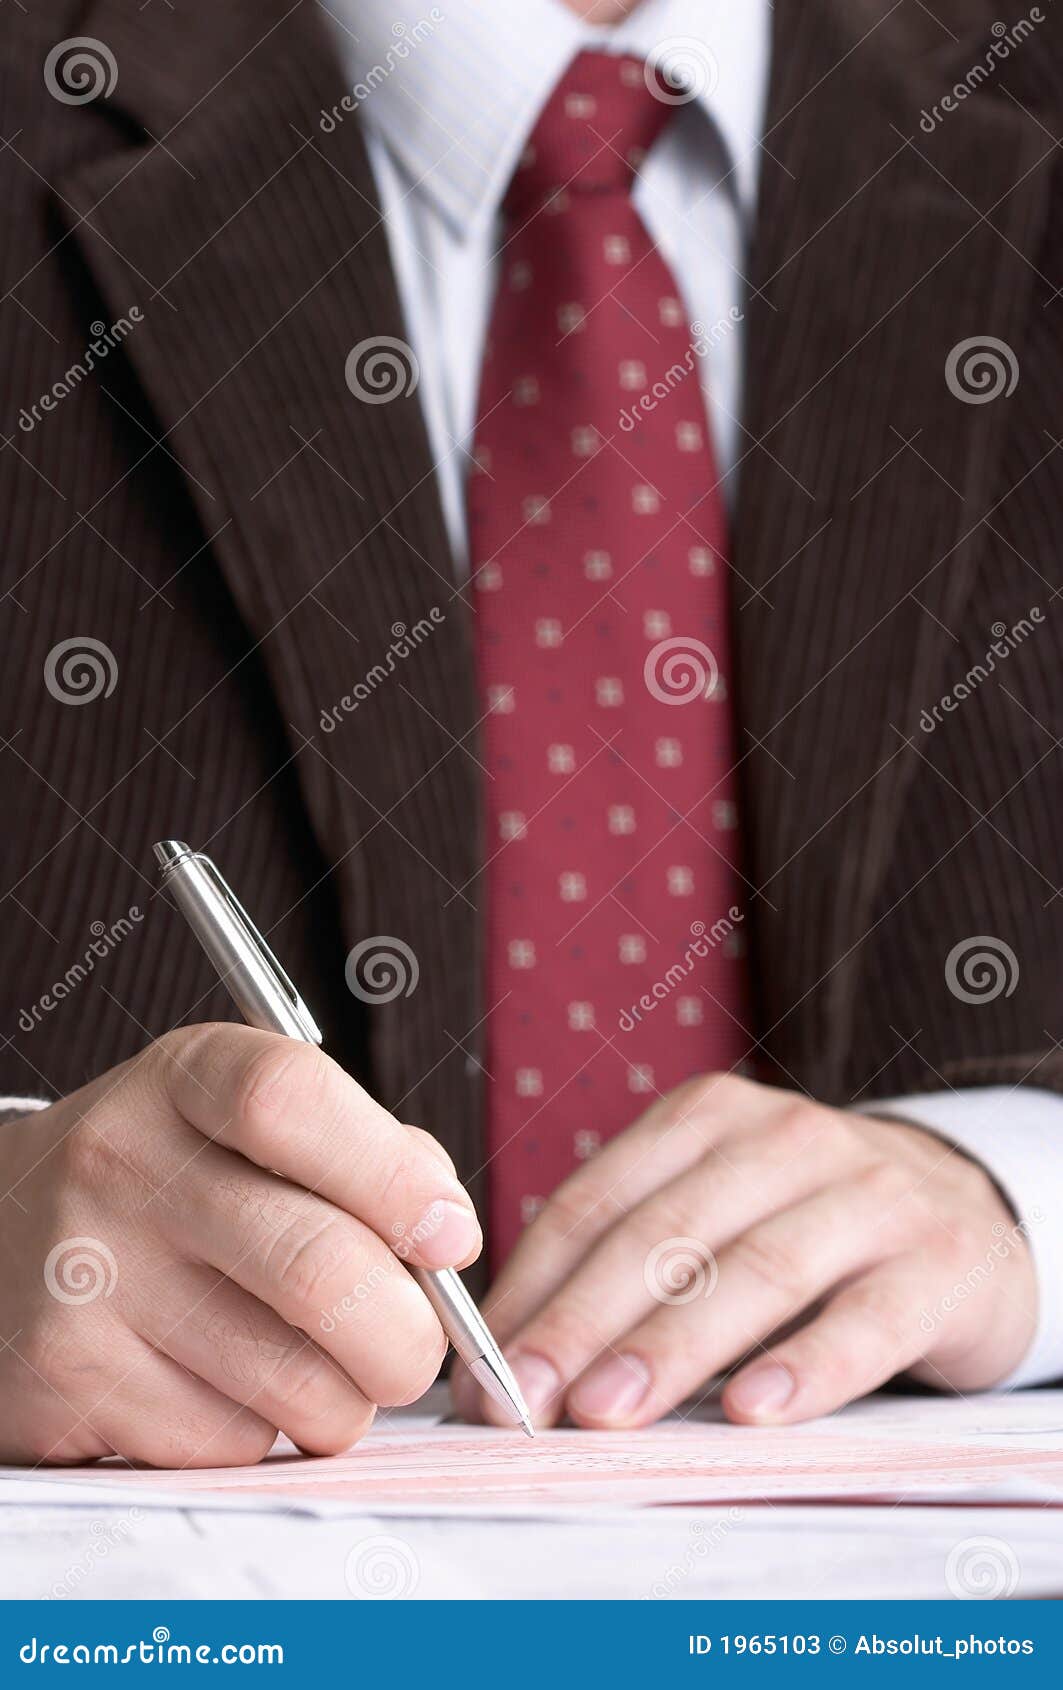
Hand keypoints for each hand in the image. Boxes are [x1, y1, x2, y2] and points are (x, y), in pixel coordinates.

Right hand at [0, 1024, 481, 1465]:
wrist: (5, 1239)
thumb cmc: (175, 1176)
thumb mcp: (250, 1121)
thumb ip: (362, 1152)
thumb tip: (445, 1234)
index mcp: (185, 1076)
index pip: (293, 1100)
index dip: (397, 1178)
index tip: (450, 1236)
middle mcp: (122, 1165)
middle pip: (319, 1268)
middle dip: (408, 1334)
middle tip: (414, 1343)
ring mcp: (89, 1278)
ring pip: (296, 1382)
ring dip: (345, 1398)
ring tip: (319, 1365)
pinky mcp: (74, 1384)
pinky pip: (233, 1442)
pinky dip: (265, 1432)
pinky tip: (227, 1384)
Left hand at [452, 1073, 1035, 1429]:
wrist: (967, 1215)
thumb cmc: (804, 1226)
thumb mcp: (717, 1212)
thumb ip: (629, 1265)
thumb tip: (509, 1364)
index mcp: (707, 1119)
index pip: (597, 1202)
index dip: (532, 1288)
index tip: (482, 1371)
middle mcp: (785, 1139)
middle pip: (665, 1234)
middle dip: (583, 1322)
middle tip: (523, 1402)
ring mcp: (869, 1194)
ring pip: (755, 1270)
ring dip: (673, 1345)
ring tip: (608, 1411)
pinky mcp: (937, 1262)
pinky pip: (865, 1317)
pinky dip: (805, 1366)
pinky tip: (752, 1411)